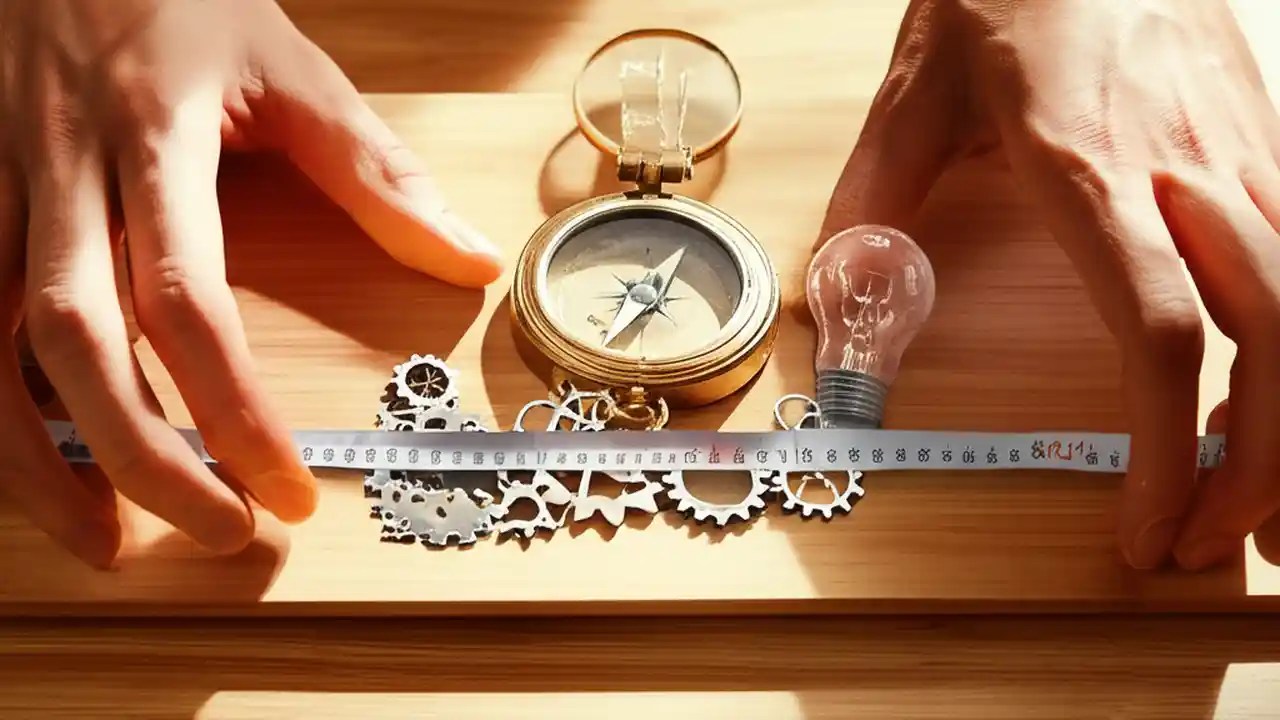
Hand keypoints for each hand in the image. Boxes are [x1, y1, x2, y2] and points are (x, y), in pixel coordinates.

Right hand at [0, 0, 503, 567]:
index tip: (287, 490)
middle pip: (73, 338)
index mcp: (155, 136)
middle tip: (215, 532)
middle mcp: (61, 168)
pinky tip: (34, 453)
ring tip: (102, 542)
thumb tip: (468, 262)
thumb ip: (376, 172)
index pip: (187, 300)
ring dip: (36, 457)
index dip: (234, 409)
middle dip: (140, 456)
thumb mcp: (292, 69)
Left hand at [823, 0, 1279, 569]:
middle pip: (1276, 341)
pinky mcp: (1269, 137)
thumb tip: (837, 310)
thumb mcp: (915, 96)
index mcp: (1093, 169)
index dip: (1168, 452)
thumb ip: (871, 207)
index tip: (1146, 530)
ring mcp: (1247, 151)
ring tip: (1249, 504)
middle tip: (1203, 545)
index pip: (1162, 335)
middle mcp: (1190, 168)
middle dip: (1258, 468)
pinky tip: (1270, 398)